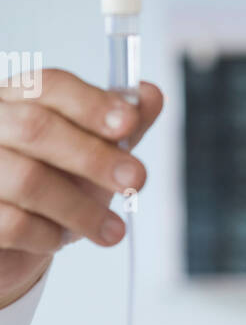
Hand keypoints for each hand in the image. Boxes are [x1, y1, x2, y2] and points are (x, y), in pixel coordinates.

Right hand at [0, 70, 163, 308]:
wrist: (8, 237)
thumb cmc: (50, 181)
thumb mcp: (89, 151)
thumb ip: (118, 126)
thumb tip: (152, 95)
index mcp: (15, 98)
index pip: (49, 85)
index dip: (92, 103)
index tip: (129, 124)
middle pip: (36, 128)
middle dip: (94, 157)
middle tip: (135, 182)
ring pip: (28, 180)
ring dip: (81, 209)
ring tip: (110, 230)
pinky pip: (13, 223)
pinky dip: (49, 235)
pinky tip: (63, 238)